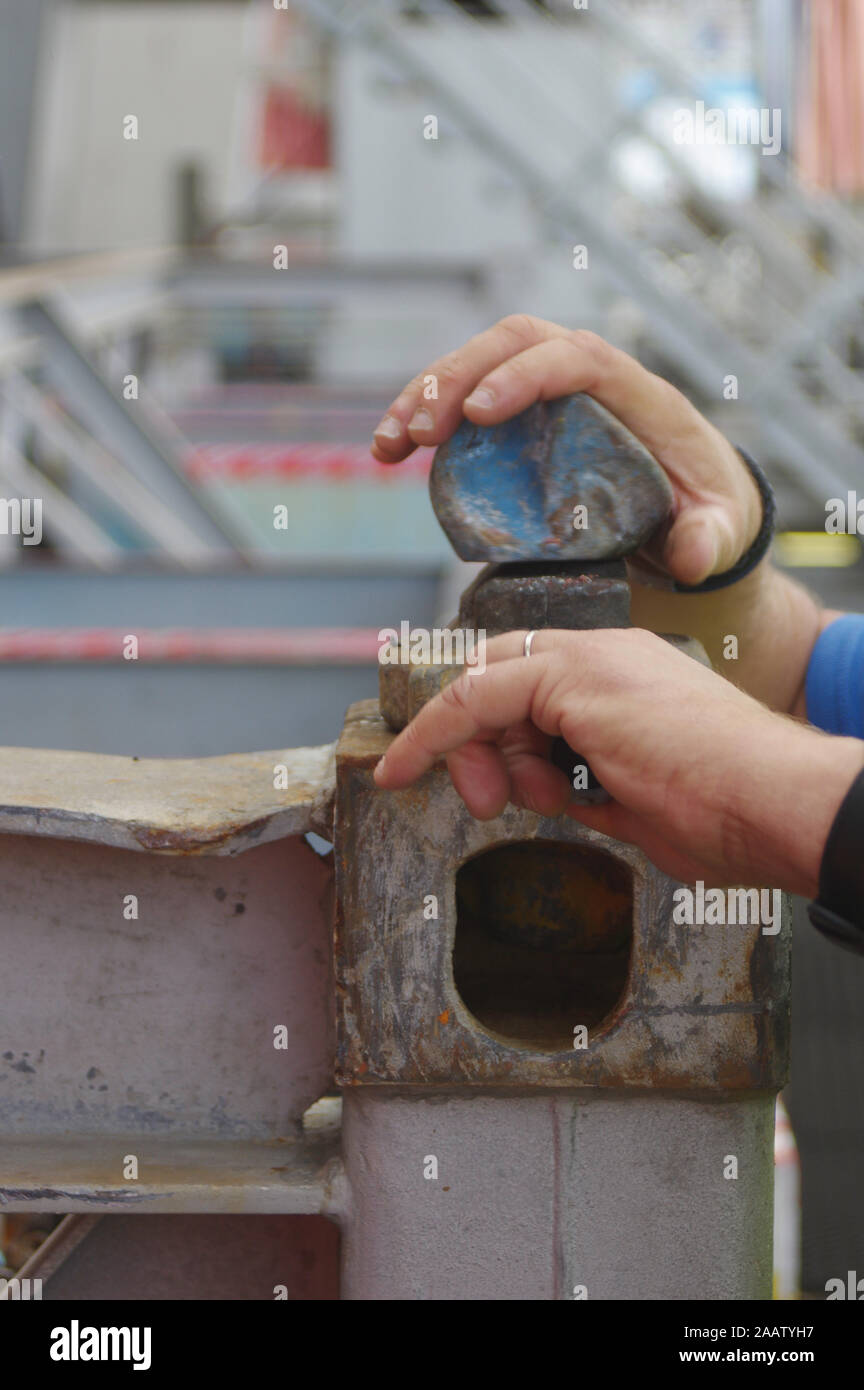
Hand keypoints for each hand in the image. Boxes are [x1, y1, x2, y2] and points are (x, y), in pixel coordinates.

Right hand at [372, 315, 760, 587]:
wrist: (695, 502)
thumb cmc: (706, 507)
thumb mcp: (720, 526)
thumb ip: (708, 542)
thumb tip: (690, 560)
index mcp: (637, 393)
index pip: (578, 356)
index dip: (527, 374)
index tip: (482, 413)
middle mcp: (589, 375)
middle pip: (515, 341)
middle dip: (459, 377)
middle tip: (420, 436)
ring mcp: (550, 389)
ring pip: (480, 360)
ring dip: (426, 394)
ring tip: (388, 446)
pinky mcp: (521, 413)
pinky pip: (465, 397)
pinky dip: (422, 416)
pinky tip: (389, 453)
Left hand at [373, 628, 863, 895]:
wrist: (772, 804)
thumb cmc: (724, 814)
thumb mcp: (634, 802)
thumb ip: (586, 784)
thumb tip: (550, 793)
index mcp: (625, 681)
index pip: (530, 687)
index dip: (489, 731)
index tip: (466, 778)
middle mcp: (605, 656)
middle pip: (499, 680)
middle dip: (474, 744)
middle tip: (480, 802)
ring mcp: (591, 659)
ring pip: (485, 686)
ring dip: (474, 753)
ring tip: (524, 801)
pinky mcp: (575, 675)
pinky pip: (476, 696)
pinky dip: (434, 733)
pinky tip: (409, 766)